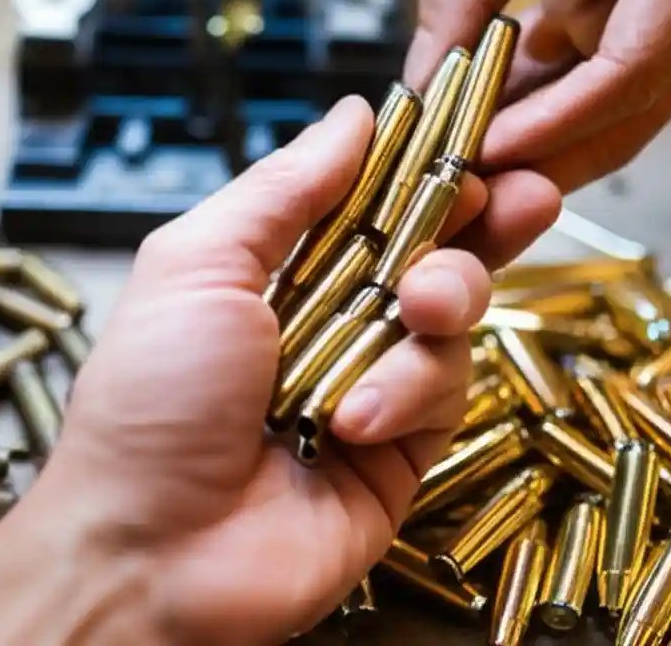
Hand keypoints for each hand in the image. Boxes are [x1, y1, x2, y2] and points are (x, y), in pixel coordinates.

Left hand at [0, 98, 559, 645]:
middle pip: (427, 252)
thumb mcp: (197, 266)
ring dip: (439, 303)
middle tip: (521, 197)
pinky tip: (353, 420)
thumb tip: (351, 118)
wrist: (150, 552)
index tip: (473, 140)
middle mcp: (325, 324)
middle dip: (475, 221)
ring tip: (414, 311)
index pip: (367, 203)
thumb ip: (282, 191)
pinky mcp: (400, 452)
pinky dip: (407, 394)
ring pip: (450, 317)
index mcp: (272, 272)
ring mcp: (367, 387)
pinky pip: (445, 393)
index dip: (421, 170)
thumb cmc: (149, 403)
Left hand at [404, 0, 670, 192]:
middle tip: (461, 183)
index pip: (627, 76)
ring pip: (608, 102)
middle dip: (539, 154)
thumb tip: (425, 76)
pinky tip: (487, 95)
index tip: (481, 155)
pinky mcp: (658, 11)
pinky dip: (542, 85)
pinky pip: (598, 69)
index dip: (549, 129)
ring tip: (453, 138)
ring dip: (531, 124)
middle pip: (625, 111)